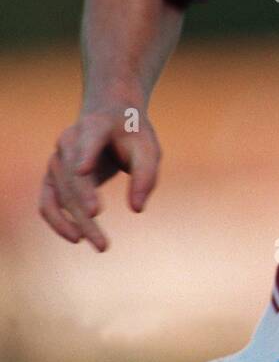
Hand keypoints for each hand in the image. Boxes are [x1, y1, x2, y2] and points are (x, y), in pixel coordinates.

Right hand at [38, 105, 160, 251]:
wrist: (109, 116)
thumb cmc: (132, 134)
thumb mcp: (149, 148)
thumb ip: (146, 175)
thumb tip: (137, 209)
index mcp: (97, 125)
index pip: (91, 137)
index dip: (86, 153)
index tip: (83, 170)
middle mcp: (70, 140)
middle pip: (74, 177)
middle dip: (86, 209)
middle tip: (104, 243)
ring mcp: (57, 158)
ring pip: (61, 194)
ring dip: (76, 222)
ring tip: (101, 245)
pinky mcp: (52, 176)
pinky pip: (47, 201)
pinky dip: (56, 220)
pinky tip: (76, 237)